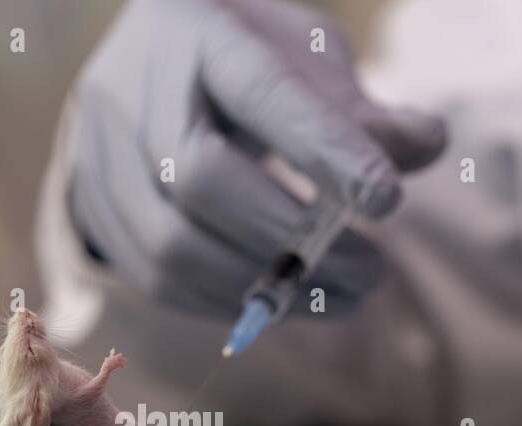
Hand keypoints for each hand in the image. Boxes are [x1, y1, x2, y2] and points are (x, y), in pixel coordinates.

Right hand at [67, 0, 446, 316]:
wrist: (146, 73)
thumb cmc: (242, 63)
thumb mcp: (304, 58)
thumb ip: (360, 108)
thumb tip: (427, 146)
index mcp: (192, 28)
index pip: (257, 92)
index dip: (322, 150)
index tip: (387, 201)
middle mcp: (130, 89)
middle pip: (198, 178)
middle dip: (291, 237)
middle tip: (371, 271)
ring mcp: (99, 157)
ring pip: (169, 244)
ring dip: (261, 286)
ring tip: (339, 296)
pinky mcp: (94, 214)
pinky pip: (156, 279)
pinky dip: (228, 301)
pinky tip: (283, 300)